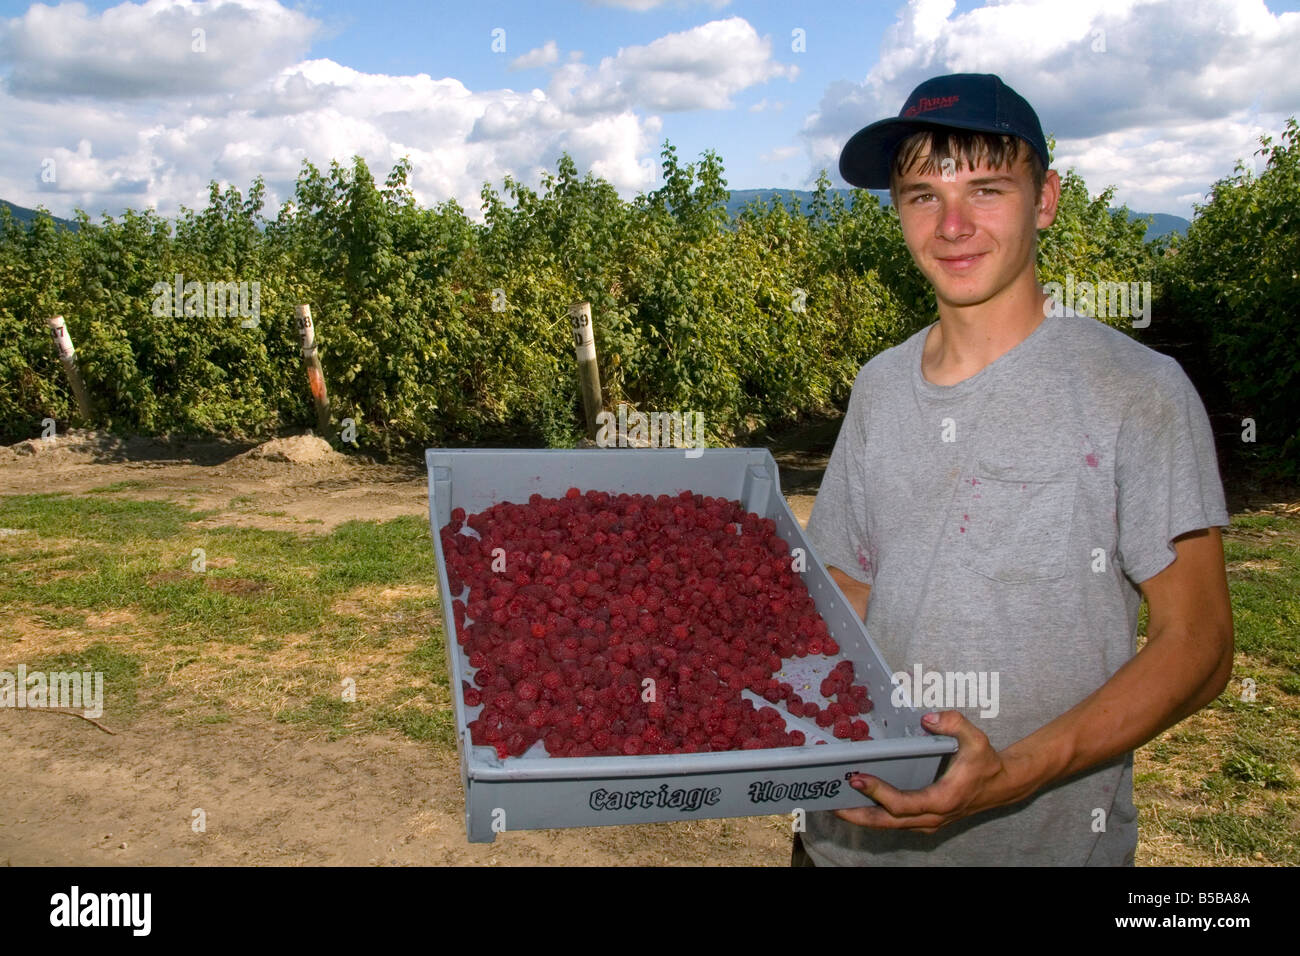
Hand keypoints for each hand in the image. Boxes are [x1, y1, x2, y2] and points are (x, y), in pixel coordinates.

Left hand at [833, 710, 1023, 833]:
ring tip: (836, 804)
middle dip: (859, 815)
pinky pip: (895, 821)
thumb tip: (927, 719)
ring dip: (863, 817)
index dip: (879, 793)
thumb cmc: (985, 762)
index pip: (904, 803)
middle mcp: (933, 816)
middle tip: (832, 803)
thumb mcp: (976, 738)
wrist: (1002, 785)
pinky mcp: (925, 819)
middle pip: (889, 823)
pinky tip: (857, 804)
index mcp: (943, 799)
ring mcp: (928, 821)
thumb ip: (954, 724)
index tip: (858, 778)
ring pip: (890, 826)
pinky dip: (875, 815)